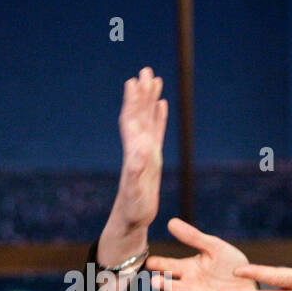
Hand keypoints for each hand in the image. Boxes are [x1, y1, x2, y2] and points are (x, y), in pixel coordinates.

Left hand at [97, 67, 167, 267]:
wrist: (131, 221)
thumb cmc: (132, 210)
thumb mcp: (135, 193)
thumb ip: (136, 173)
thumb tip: (139, 152)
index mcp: (133, 152)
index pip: (132, 121)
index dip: (133, 102)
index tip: (134, 81)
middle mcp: (137, 148)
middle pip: (139, 114)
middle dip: (142, 93)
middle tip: (146, 69)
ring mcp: (145, 151)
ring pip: (148, 119)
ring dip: (150, 99)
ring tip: (154, 78)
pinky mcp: (152, 158)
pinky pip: (156, 131)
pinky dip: (158, 116)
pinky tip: (161, 104)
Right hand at [147, 218, 249, 290]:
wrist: (251, 281)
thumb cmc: (229, 263)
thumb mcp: (213, 247)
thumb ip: (193, 238)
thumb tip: (171, 222)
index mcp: (186, 270)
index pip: (166, 266)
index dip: (157, 265)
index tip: (149, 262)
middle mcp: (188, 287)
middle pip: (170, 287)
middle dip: (162, 286)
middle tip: (155, 282)